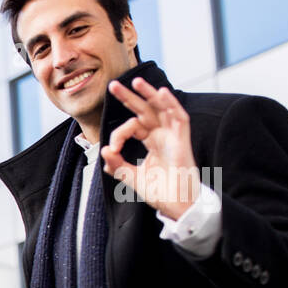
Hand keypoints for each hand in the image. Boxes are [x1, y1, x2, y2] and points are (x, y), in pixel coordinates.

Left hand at [100, 77, 200, 220]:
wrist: (177, 206)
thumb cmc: (160, 193)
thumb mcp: (132, 178)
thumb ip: (118, 166)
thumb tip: (104, 150)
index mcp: (151, 142)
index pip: (132, 127)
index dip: (119, 135)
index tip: (111, 150)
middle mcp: (162, 135)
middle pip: (145, 110)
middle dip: (129, 97)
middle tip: (112, 84)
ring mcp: (173, 136)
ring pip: (162, 108)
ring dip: (149, 94)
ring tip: (136, 81)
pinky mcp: (183, 141)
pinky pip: (179, 118)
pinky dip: (171, 105)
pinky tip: (160, 93)